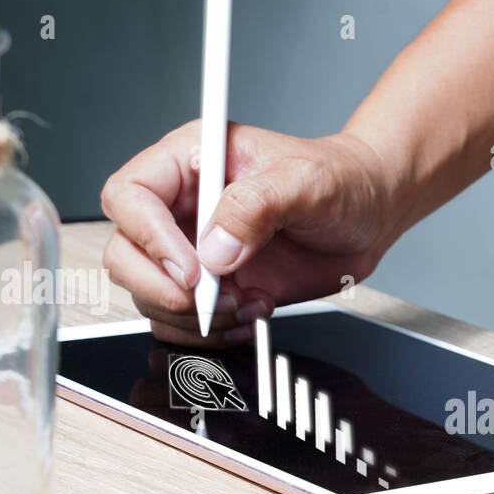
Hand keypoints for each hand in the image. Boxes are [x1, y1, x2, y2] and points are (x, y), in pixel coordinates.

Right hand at [101, 121, 399, 345]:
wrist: (368, 214)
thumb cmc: (340, 180)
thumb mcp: (307, 181)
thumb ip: (258, 206)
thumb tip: (215, 250)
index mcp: (190, 162)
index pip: (130, 196)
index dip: (149, 238)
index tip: (194, 269)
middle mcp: (182, 208)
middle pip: (125, 253)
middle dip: (164, 288)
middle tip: (213, 299)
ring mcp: (194, 250)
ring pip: (151, 294)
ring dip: (195, 316)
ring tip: (248, 302)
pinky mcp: (214, 287)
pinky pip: (184, 321)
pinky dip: (213, 331)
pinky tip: (254, 312)